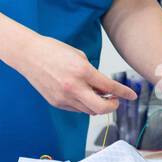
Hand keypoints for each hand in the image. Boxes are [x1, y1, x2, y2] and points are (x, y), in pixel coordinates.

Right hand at [14, 34, 138, 114]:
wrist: (29, 55)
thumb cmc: (52, 51)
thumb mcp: (78, 56)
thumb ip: (92, 73)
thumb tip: (104, 88)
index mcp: (82, 71)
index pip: (109, 87)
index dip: (124, 93)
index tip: (132, 96)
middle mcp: (73, 87)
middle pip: (101, 108)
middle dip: (112, 106)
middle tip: (115, 101)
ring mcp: (64, 97)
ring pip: (89, 111)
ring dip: (97, 105)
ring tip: (98, 95)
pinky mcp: (56, 102)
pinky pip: (76, 109)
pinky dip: (83, 104)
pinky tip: (82, 95)